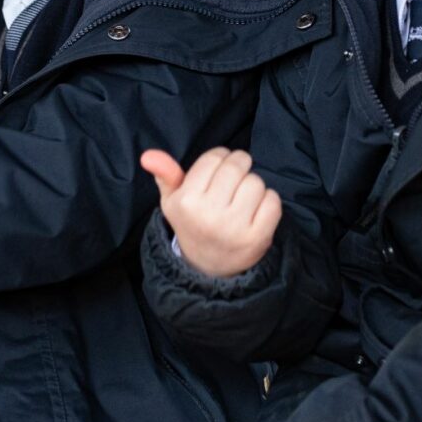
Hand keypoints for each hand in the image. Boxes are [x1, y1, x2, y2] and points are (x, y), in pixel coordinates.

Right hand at [140, 147, 280, 278]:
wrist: (209, 267)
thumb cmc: (192, 224)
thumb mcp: (172, 201)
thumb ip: (164, 175)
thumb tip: (148, 155)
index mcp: (186, 201)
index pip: (214, 157)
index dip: (221, 157)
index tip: (220, 168)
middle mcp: (209, 214)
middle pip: (237, 166)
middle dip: (240, 166)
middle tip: (235, 179)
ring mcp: (234, 227)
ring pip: (256, 182)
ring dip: (253, 185)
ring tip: (242, 199)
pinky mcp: (258, 238)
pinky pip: (273, 201)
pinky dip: (268, 201)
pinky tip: (255, 211)